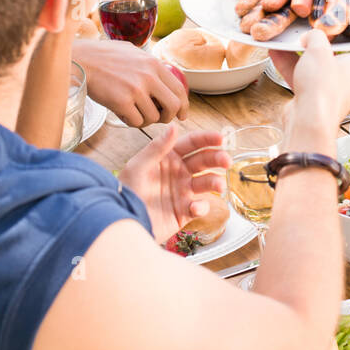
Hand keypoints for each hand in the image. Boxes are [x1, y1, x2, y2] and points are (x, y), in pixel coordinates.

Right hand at [74, 38, 188, 125]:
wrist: (80, 59)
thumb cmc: (102, 55)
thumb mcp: (132, 51)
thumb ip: (148, 63)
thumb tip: (163, 72)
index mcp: (154, 64)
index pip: (179, 89)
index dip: (184, 105)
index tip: (182, 114)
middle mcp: (148, 76)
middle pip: (173, 106)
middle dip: (169, 117)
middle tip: (160, 119)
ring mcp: (136, 90)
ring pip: (153, 117)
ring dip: (146, 120)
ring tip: (134, 113)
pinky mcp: (121, 102)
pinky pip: (136, 122)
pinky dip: (131, 122)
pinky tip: (123, 114)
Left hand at [119, 125, 229, 242]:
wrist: (123, 223)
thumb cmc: (126, 192)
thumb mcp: (138, 166)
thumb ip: (157, 147)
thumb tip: (174, 126)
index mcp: (169, 158)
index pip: (192, 143)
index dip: (207, 139)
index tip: (220, 138)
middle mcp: (179, 172)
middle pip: (205, 161)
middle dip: (218, 159)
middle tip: (226, 161)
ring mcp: (184, 192)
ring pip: (207, 183)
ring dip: (216, 182)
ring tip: (218, 186)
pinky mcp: (185, 211)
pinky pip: (200, 206)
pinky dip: (202, 206)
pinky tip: (195, 208)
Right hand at [272, 30, 349, 144]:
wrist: (308, 123)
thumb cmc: (323, 91)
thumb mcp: (318, 51)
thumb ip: (315, 37)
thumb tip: (310, 36)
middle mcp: (347, 80)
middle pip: (339, 55)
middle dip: (324, 42)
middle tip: (315, 31)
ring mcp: (330, 90)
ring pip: (317, 67)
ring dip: (302, 53)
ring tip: (290, 41)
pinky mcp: (313, 99)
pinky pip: (303, 77)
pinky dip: (291, 66)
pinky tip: (277, 54)